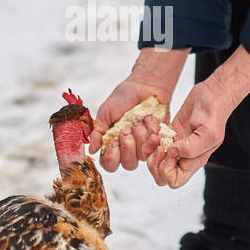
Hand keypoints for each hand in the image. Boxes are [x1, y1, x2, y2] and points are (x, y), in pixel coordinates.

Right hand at [90, 47, 188, 172]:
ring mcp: (144, 145)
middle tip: (126, 129)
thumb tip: (92, 150)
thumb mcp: (106, 113)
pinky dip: (151, 130)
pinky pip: (156, 145)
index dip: (111, 157)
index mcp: (113, 144)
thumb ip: (98, 132)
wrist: (143, 85)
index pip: (110, 164)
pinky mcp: (158, 140)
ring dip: (140, 136)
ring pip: (143, 156)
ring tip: (138, 120)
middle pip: (129, 164)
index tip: (113, 141)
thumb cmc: (123, 98)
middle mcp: (128, 148)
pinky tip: (149, 119)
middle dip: (128, 146)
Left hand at [146, 45, 249, 188]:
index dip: (167, 170)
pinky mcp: (168, 134)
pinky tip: (154, 125)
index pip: (174, 181)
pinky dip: (148, 136)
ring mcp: (174, 146)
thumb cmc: (213, 112)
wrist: (211, 95)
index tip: (170, 152)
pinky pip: (152, 144)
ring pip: (153, 160)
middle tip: (159, 144)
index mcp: (194, 161)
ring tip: (155, 134)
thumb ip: (191, 147)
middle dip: (154, 162)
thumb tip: (172, 153)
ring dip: (149, 149)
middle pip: (160, 175)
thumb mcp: (207, 132)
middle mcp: (183, 157)